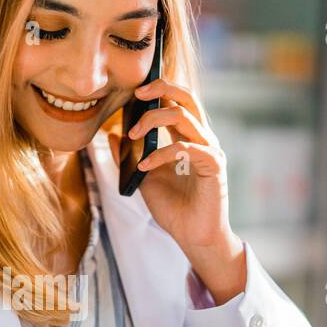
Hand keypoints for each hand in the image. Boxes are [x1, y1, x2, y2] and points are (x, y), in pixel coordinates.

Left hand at [113, 78, 246, 303]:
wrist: (193, 237)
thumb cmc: (174, 209)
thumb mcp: (144, 179)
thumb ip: (130, 157)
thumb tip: (112, 136)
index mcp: (187, 138)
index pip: (177, 101)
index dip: (159, 89)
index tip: (135, 90)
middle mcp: (201, 139)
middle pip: (187, 98)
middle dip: (162, 89)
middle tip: (137, 93)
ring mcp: (210, 151)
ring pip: (185, 117)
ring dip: (155, 120)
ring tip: (133, 133)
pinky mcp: (214, 167)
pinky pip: (188, 149)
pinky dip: (162, 153)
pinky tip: (145, 165)